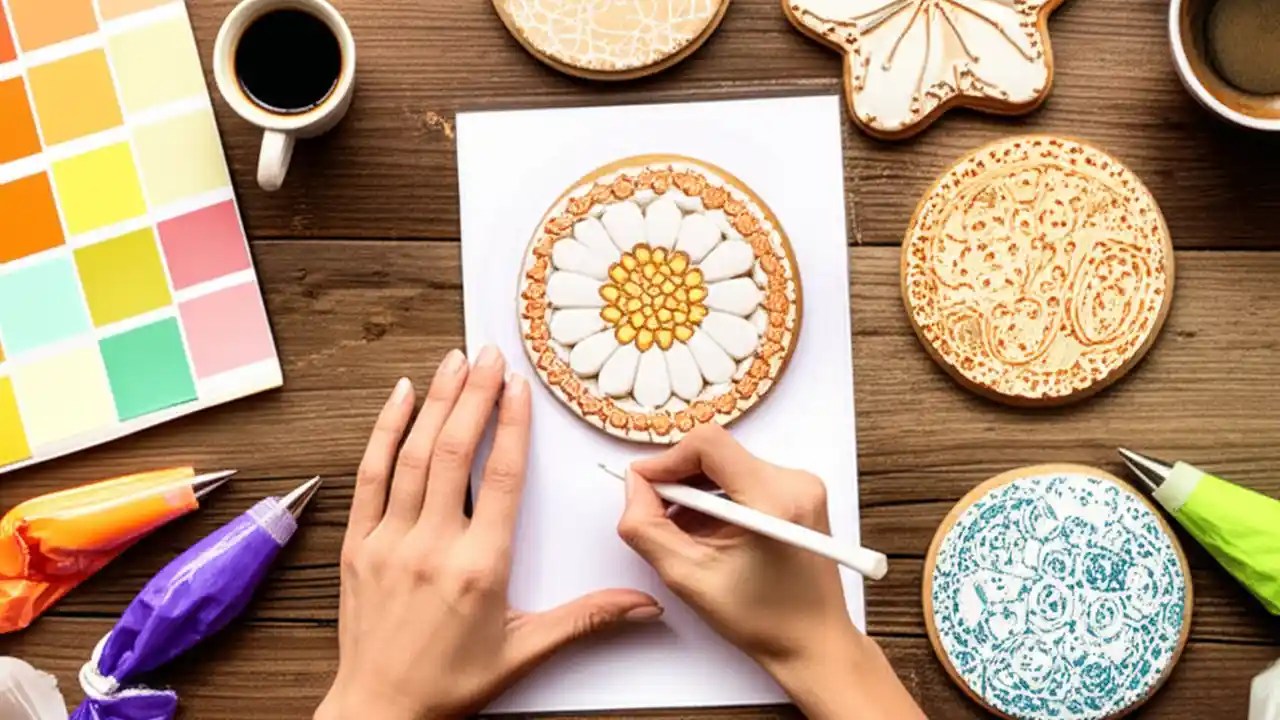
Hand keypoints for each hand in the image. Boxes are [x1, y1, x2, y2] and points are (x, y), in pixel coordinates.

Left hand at [317, 347, 660, 719]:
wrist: (379, 712)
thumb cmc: (449, 683)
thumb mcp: (526, 651)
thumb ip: (586, 619)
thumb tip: (643, 604)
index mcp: (479, 567)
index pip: (502, 479)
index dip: (512, 425)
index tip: (520, 387)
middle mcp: (432, 546)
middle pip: (456, 451)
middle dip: (475, 395)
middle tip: (491, 354)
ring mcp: (389, 541)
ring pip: (413, 455)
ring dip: (436, 401)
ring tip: (455, 361)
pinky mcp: (358, 544)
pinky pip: (371, 475)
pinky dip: (385, 432)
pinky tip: (400, 398)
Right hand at [617, 424, 923, 719]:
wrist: (813, 641)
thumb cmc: (763, 619)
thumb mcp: (688, 577)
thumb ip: (647, 527)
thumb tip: (634, 485)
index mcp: (774, 501)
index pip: (709, 444)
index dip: (667, 460)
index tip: (644, 486)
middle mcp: (795, 482)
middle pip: (717, 452)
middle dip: (679, 480)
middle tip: (659, 515)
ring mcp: (802, 485)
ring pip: (727, 464)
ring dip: (697, 492)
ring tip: (688, 533)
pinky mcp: (800, 492)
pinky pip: (744, 477)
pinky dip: (718, 499)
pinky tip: (711, 533)